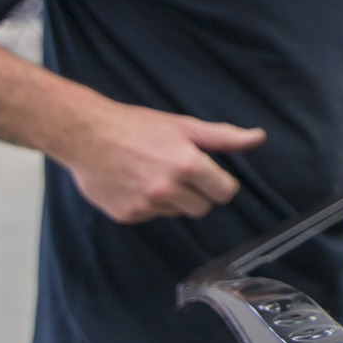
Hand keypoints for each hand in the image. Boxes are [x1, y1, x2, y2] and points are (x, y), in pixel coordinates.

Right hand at [55, 102, 265, 223]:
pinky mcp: (126, 215)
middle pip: (202, 207)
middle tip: (178, 172)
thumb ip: (223, 137)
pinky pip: (151, 216)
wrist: (84, 134)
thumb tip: (257, 138)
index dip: (219, 184)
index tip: (209, 175)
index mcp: (187, 164)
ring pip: (176, 212)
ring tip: (151, 173)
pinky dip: (147, 204)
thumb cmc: (135, 126)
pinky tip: (133, 182)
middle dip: (197, 193)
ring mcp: (145, 204)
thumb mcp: (183, 126)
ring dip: (171, 198)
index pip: (224, 193)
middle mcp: (168, 188)